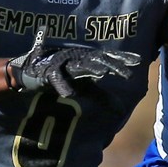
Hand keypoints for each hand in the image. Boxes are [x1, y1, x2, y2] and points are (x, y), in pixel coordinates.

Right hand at [8, 29, 139, 96]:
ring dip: (90, 68)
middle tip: (127, 70)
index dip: (122, 58)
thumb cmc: (61, 76)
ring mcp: (63, 64)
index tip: (139, 61)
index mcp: (86, 59)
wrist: (28, 70)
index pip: (108, 57)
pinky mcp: (49, 73)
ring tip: (102, 72)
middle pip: (98, 60)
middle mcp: (77, 59)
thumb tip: (122, 110)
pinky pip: (57, 80)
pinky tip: (70, 95)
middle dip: (112, 64)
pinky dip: (63, 86)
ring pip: (79, 66)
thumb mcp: (84, 88)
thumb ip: (101, 97)